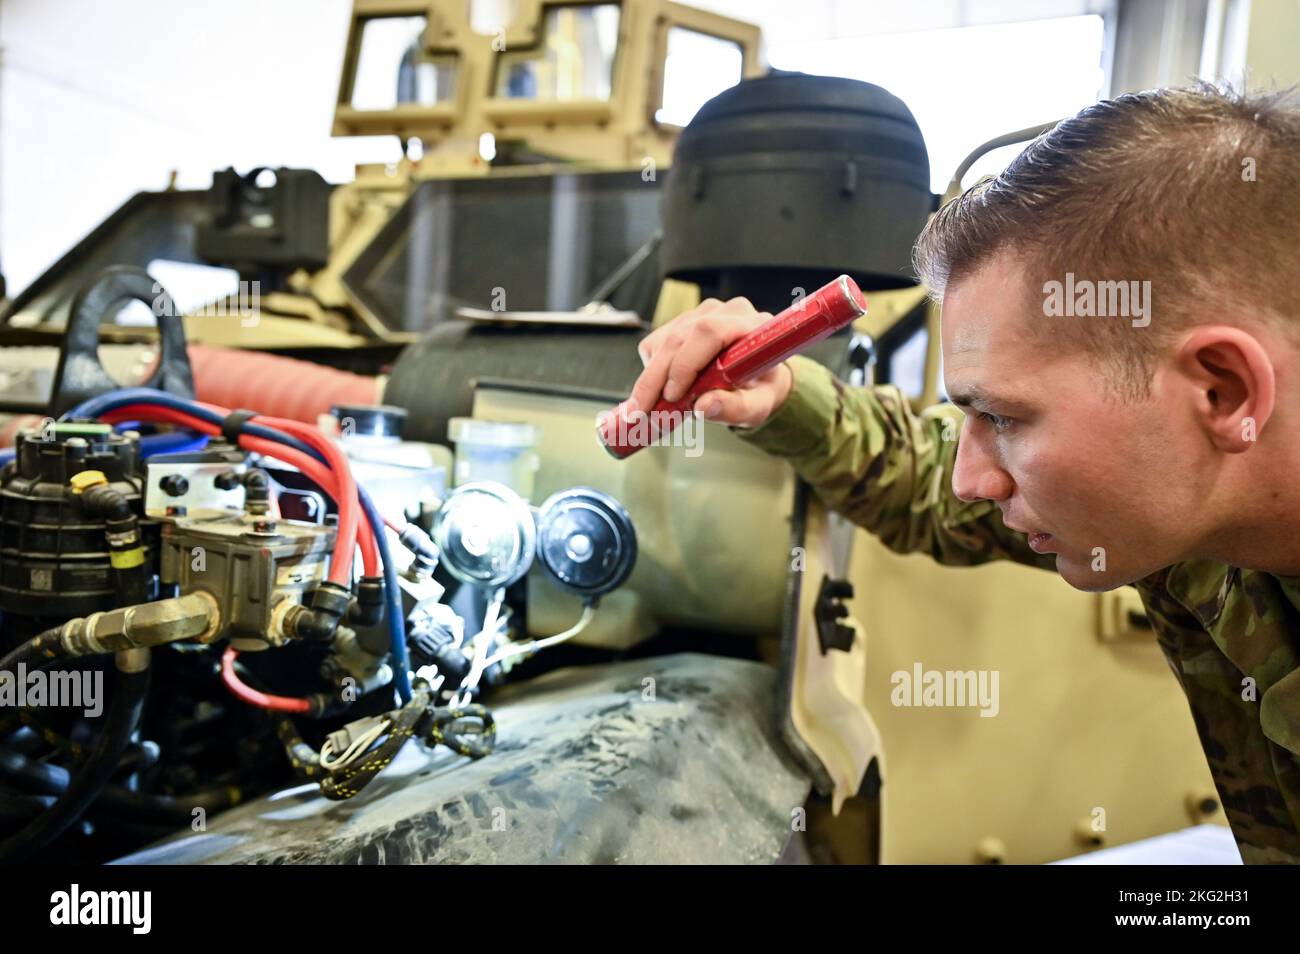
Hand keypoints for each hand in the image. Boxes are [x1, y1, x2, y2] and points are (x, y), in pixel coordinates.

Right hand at [623, 297, 793, 428]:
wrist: (758, 379)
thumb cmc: (759, 391)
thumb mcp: (755, 408)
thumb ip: (734, 408)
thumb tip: (704, 407)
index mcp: (750, 326)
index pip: (708, 332)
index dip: (685, 363)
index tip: (672, 396)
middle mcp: (726, 312)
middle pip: (678, 338)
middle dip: (656, 378)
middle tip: (643, 410)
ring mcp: (702, 313)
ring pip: (663, 342)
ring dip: (653, 376)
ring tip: (660, 404)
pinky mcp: (683, 321)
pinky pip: (655, 344)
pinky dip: (653, 369)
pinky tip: (670, 385)